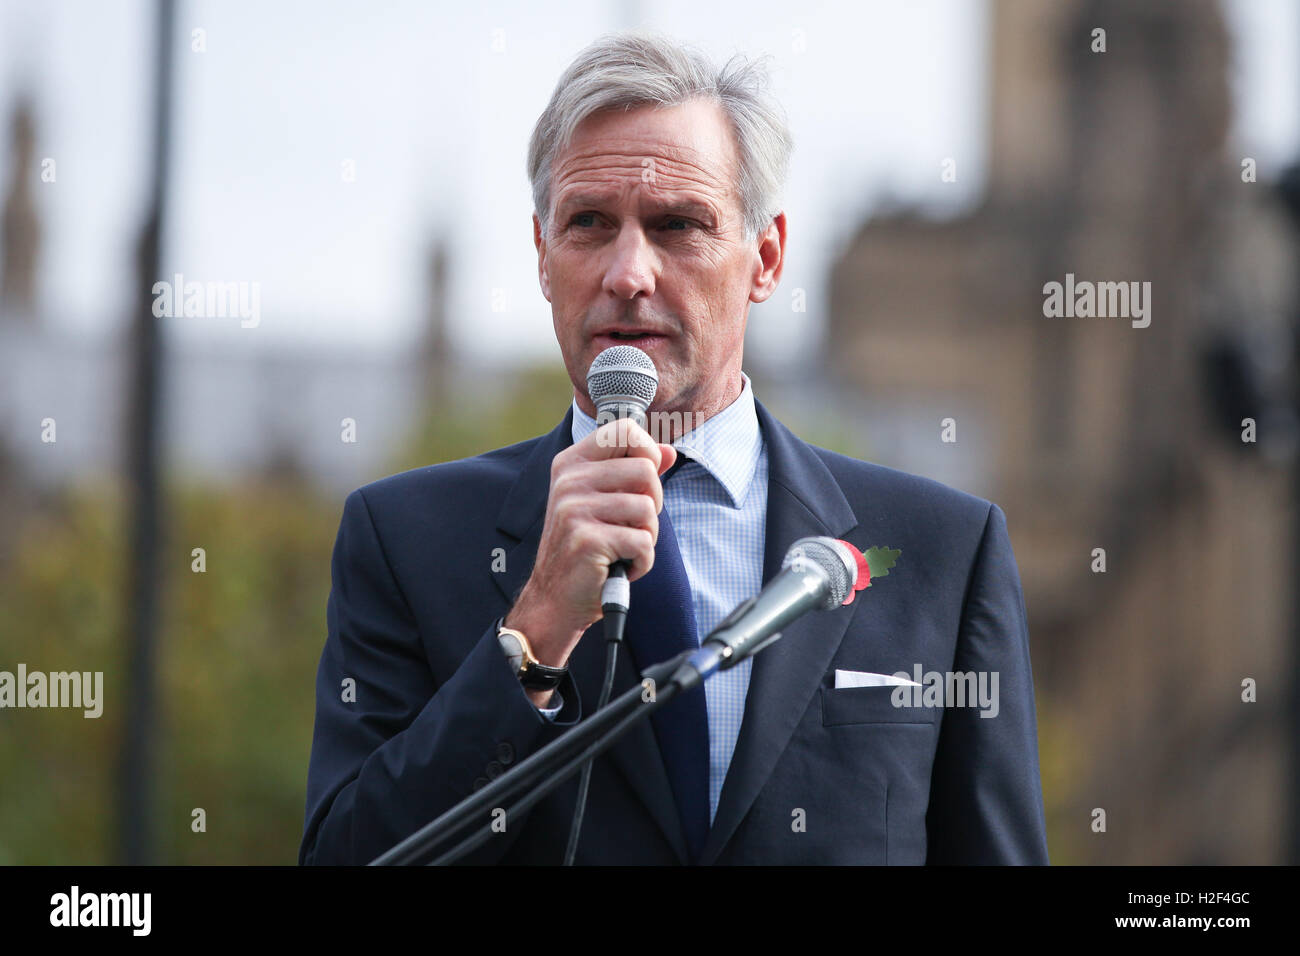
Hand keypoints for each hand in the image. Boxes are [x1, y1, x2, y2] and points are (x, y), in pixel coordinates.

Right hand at [505, 417, 676, 680]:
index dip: (647, 451)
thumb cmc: (584, 547)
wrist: (555, 598)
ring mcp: (575, 509)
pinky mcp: (587, 539)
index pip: (624, 430)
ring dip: (647, 536)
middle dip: (653, 503)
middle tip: (633, 525)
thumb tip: (668, 452)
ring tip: (623, 548)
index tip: (643, 480)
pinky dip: (642, 561)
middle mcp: (569, 481)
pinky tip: (621, 566)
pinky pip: (643, 542)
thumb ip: (634, 473)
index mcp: (572, 464)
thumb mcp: (604, 502)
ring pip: (648, 508)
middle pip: (645, 470)